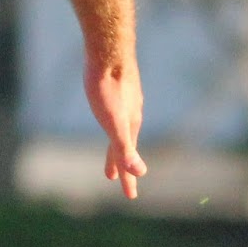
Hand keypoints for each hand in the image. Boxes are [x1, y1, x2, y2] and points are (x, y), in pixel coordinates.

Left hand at [84, 51, 146, 198]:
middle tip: (113, 179)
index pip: (129, 160)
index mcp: (130, 126)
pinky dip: (115, 122)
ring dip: (117, 143)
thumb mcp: (114, 122)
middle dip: (120, 164)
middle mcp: (132, 114)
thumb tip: (140, 174)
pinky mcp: (118, 85)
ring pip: (121, 128)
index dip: (128, 179)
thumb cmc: (107, 86)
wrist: (108, 48)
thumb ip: (125, 148)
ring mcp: (127, 100)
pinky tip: (109, 113)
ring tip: (110, 152)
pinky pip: (117, 110)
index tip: (130, 197)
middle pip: (124, 145)